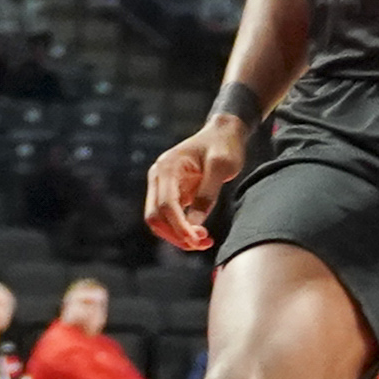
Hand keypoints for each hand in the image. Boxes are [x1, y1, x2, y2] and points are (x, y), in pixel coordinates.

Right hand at [145, 115, 249, 248]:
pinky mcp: (171, 192)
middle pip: (155, 216)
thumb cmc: (224, 146)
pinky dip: (180, 230)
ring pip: (158, 220)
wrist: (222, 134)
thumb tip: (195, 226)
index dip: (179, 226)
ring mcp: (162, 185)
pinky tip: (200, 234)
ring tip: (204, 242)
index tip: (199, 240)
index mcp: (167, 167)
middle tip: (204, 244)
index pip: (165, 204)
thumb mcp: (221, 167)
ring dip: (177, 236)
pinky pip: (168, 217)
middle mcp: (158, 176)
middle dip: (176, 235)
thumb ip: (207, 195)